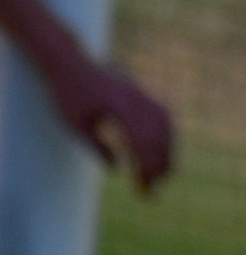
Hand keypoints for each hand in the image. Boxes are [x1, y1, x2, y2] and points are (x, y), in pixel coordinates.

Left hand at [52, 60, 173, 191]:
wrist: (71, 64)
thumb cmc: (69, 95)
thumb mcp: (77, 126)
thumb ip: (98, 147)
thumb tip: (115, 169)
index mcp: (120, 109)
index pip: (140, 144)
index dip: (144, 168)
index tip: (142, 189)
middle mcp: (137, 101)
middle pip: (157, 137)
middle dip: (158, 165)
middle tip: (154, 190)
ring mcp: (142, 95)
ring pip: (164, 126)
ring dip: (167, 151)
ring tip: (166, 173)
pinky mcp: (142, 93)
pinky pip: (162, 115)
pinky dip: (166, 134)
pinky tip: (164, 148)